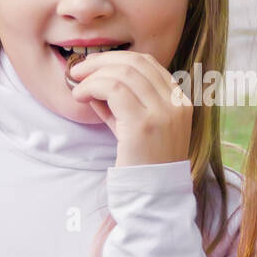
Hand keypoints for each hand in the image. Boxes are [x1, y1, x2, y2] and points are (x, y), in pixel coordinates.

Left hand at [68, 49, 192, 167]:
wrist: (155, 198)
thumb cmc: (144, 165)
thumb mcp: (135, 128)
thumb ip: (120, 105)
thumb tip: (93, 82)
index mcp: (180, 101)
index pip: (148, 63)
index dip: (116, 58)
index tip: (94, 66)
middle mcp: (176, 103)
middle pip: (135, 62)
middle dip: (101, 61)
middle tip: (78, 70)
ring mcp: (163, 113)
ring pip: (124, 72)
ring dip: (94, 74)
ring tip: (77, 86)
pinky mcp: (144, 124)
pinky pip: (115, 89)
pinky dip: (92, 87)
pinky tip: (80, 96)